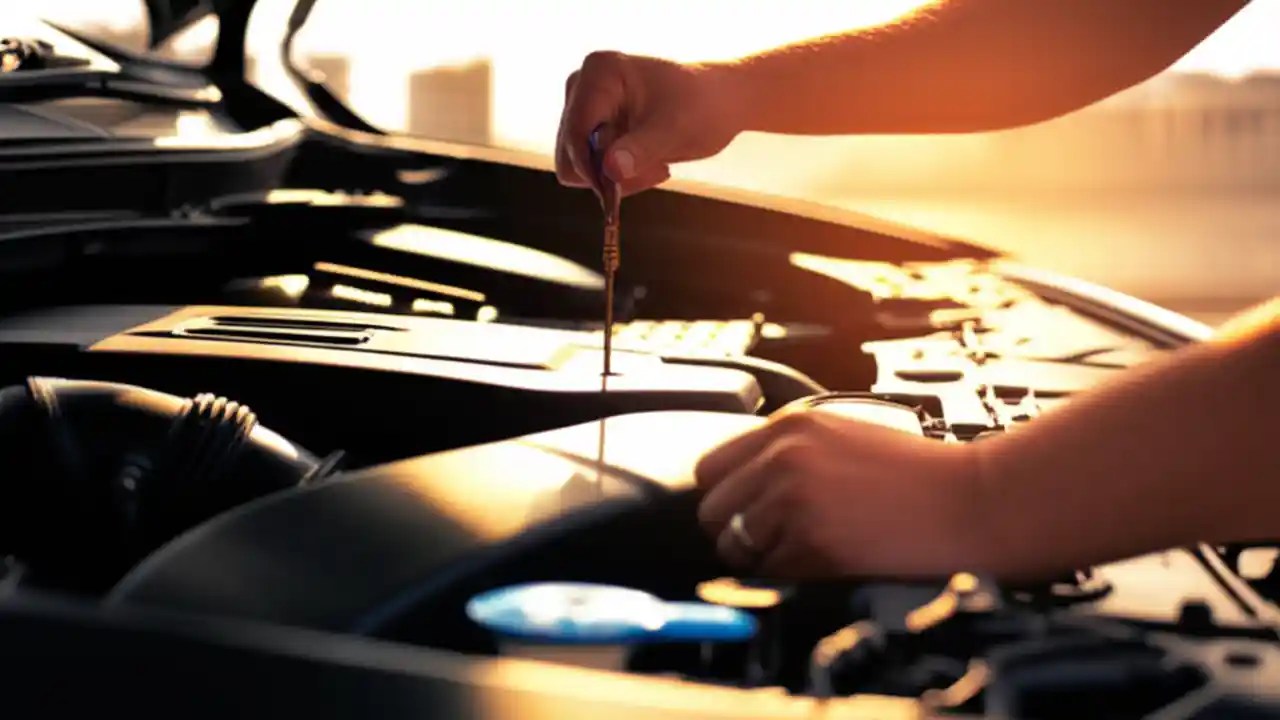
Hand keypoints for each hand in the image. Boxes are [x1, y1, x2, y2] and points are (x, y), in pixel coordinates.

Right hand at [556, 51, 744, 196]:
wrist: (718, 104)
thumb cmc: (702, 107)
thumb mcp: (675, 131)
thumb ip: (640, 150)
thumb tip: (610, 171)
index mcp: (600, 72)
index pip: (576, 130)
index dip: (590, 167)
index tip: (614, 194)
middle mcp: (582, 85)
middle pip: (570, 151)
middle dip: (606, 173)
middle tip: (652, 172)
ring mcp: (584, 107)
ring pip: (576, 165)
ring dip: (614, 178)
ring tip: (655, 166)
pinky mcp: (591, 128)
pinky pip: (588, 168)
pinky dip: (616, 176)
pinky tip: (648, 163)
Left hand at [695, 410, 987, 579]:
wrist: (972, 504)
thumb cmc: (918, 476)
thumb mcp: (842, 436)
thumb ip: (787, 452)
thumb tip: (740, 485)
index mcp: (788, 427)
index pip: (710, 468)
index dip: (724, 497)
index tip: (741, 512)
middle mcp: (783, 460)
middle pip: (712, 511)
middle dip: (734, 532)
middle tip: (771, 542)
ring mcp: (794, 503)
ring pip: (736, 548)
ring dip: (763, 558)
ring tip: (807, 552)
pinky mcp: (812, 546)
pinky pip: (771, 574)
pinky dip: (791, 577)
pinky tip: (828, 564)